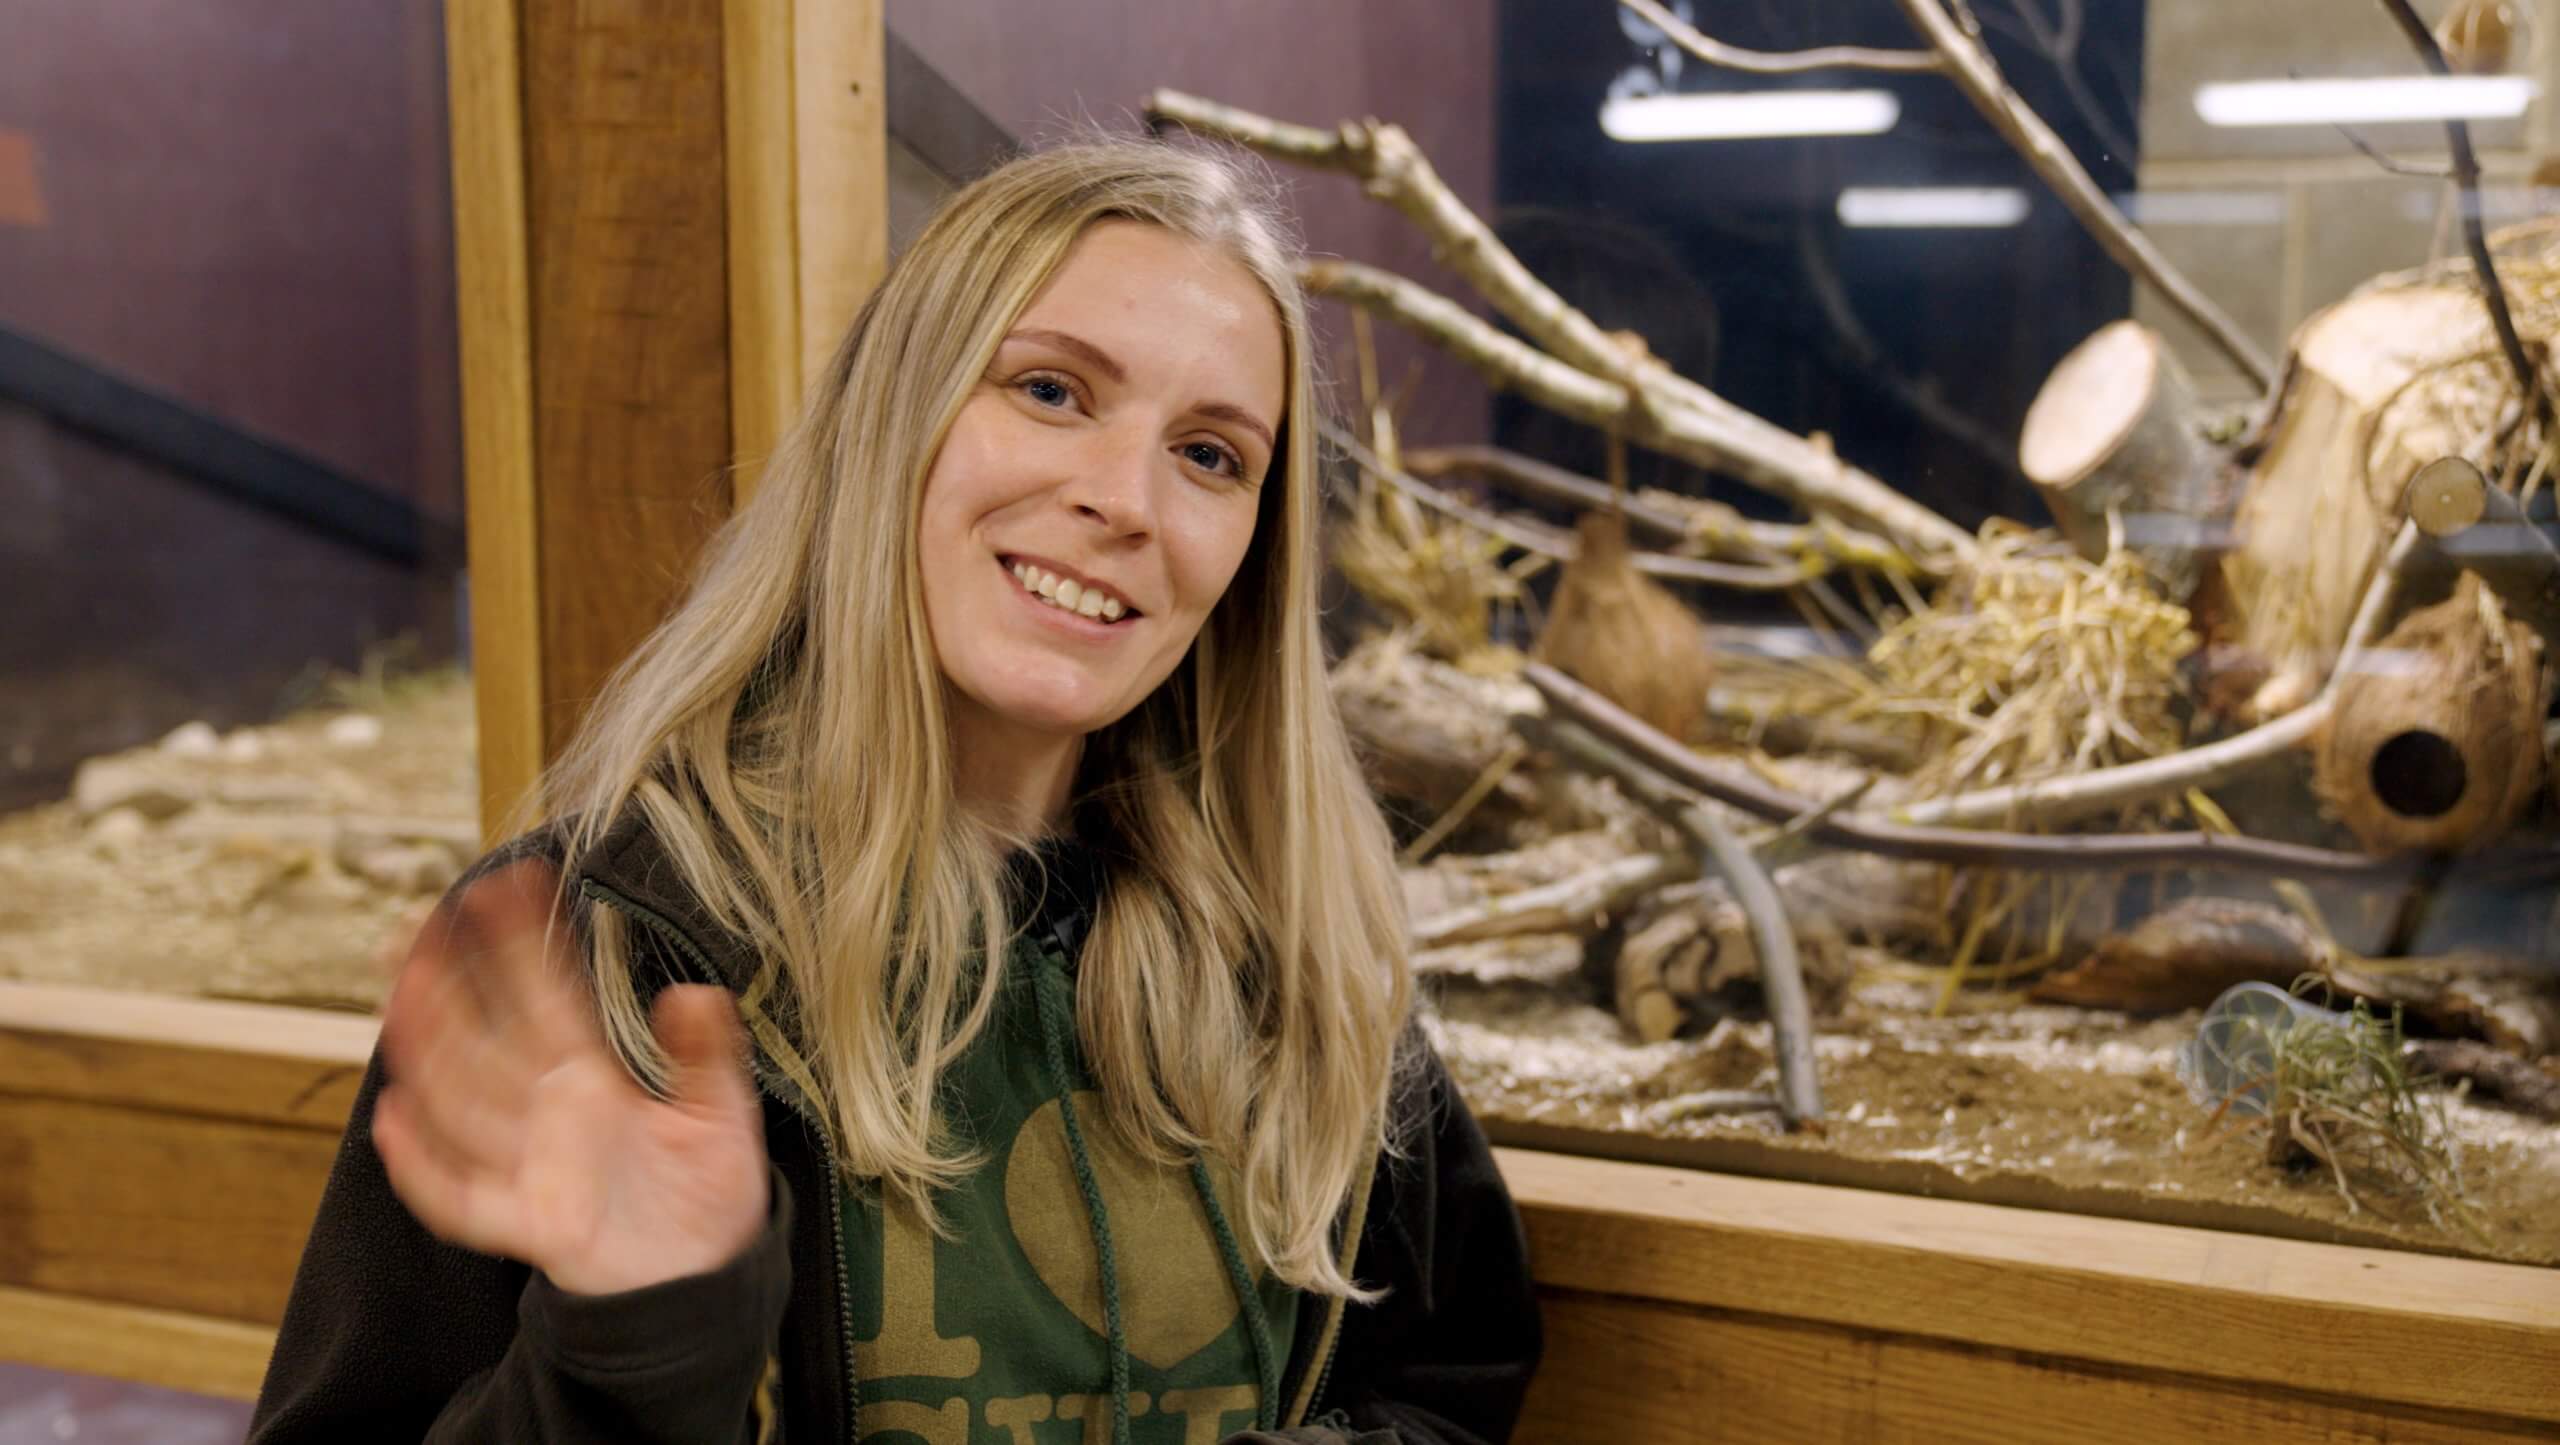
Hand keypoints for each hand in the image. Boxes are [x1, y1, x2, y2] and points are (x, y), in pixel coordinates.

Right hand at [373, 857, 770, 1295]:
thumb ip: (708, 1055)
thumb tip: (696, 992)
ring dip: (434, 1049)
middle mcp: (552, 1116)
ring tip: (406, 991)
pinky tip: (392, 1123)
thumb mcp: (724, 1116)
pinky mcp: (530, 1225)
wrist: (703, 1283)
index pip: (552, 998)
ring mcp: (533, 1167)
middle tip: (427, 919)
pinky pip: (463, 1198)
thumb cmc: (708, 1196)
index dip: (528, 944)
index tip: (510, 882)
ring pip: (467, 1101)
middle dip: (459, 982)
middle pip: (492, 1039)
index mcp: (593, 1081)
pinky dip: (424, 1167)